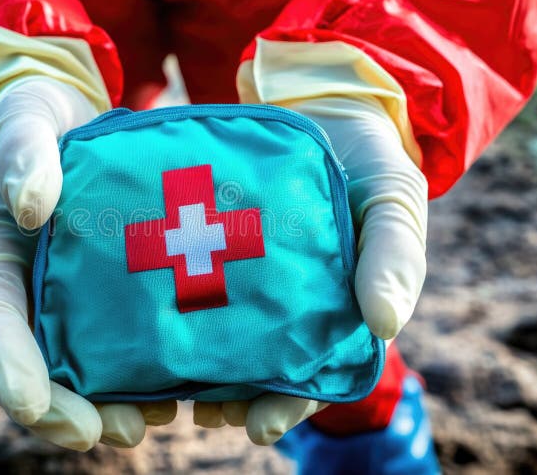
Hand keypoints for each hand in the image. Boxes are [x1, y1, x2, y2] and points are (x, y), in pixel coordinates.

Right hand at [0, 76, 176, 449]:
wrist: (68, 123)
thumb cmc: (35, 120)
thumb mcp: (23, 120)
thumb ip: (22, 152)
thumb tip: (32, 204)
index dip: (7, 368)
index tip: (31, 404)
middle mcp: (29, 295)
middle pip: (41, 366)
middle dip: (72, 409)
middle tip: (119, 433)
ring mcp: (71, 300)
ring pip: (87, 367)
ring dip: (121, 401)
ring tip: (162, 419)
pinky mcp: (114, 295)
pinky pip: (129, 341)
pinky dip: (154, 368)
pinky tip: (191, 382)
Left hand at [194, 95, 427, 444]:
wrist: (324, 110)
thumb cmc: (367, 165)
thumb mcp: (392, 203)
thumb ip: (394, 257)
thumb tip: (385, 323)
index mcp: (332, 314)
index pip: (312, 376)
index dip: (289, 405)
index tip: (260, 426)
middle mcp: (284, 306)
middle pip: (255, 370)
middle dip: (227, 401)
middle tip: (197, 416)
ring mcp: (244, 279)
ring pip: (215, 339)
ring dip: (190, 370)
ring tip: (161, 391)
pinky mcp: (211, 247)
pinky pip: (188, 284)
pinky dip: (169, 309)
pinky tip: (142, 326)